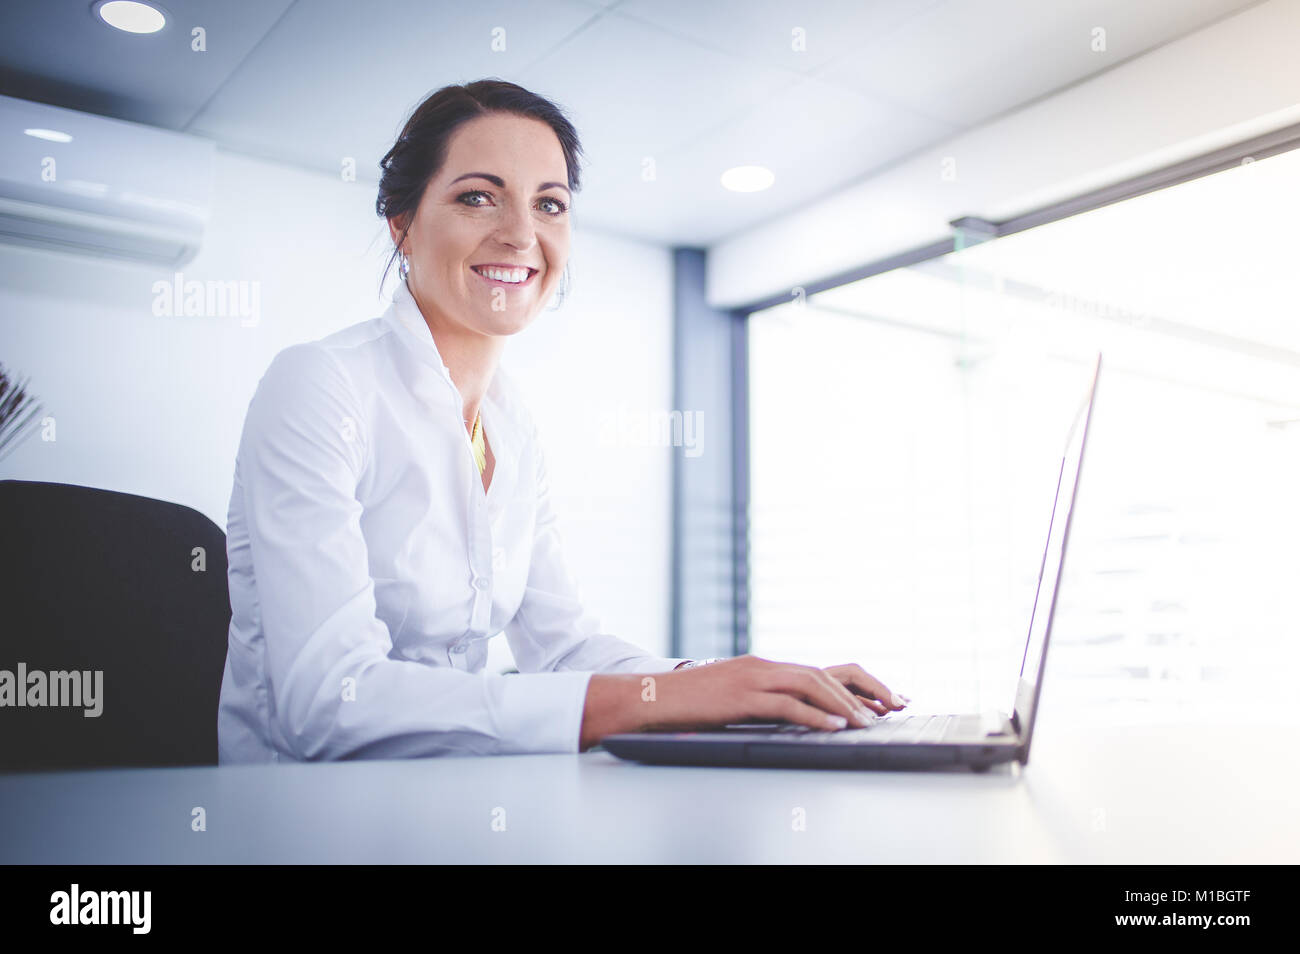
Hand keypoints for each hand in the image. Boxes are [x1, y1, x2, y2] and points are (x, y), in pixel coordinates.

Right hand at [580, 654, 902, 748]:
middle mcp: (764, 666)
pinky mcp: (741, 696)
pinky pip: (786, 704)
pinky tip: (834, 727)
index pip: (822, 670)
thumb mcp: (733, 698)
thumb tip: (794, 717)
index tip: (884, 699)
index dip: (856, 684)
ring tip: (867, 723)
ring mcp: (753, 678)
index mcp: (765, 666)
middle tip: (892, 708)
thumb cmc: (689, 703)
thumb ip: (762, 701)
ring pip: (811, 684)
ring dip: (843, 705)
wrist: (650, 698)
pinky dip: (814, 714)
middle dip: (863, 692)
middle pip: (826, 673)